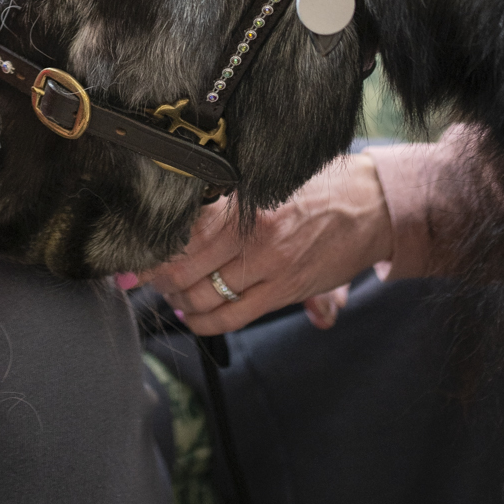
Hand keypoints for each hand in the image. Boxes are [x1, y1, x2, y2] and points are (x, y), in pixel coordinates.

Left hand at [142, 153, 393, 335]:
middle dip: (158, 277)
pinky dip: (204, 322)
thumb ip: (223, 203)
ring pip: (203, 293)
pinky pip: (231, 316)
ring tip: (171, 296)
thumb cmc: (315, 187)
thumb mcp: (266, 181)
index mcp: (243, 198)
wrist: (370, 205)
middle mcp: (252, 232)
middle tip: (146, 279)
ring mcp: (268, 265)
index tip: (133, 253)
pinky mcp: (284, 291)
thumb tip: (177, 220)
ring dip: (179, 300)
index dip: (152, 246)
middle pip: (184, 264)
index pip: (183, 227)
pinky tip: (193, 317)